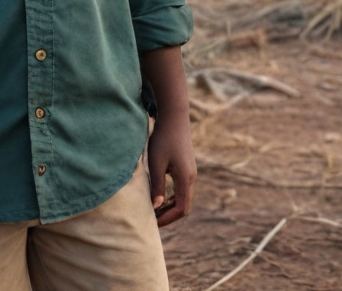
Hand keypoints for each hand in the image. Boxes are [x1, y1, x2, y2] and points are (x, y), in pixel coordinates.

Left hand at [139, 45, 195, 225]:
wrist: (174, 117)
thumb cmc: (163, 138)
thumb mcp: (156, 163)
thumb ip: (156, 185)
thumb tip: (155, 207)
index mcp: (185, 178)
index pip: (181, 209)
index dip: (167, 219)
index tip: (152, 224)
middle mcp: (191, 178)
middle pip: (184, 206)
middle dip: (168, 216)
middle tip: (151, 221)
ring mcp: (190, 172)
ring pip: (183, 198)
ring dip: (170, 207)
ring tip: (153, 211)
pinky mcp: (186, 167)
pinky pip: (181, 189)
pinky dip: (172, 198)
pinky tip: (158, 197)